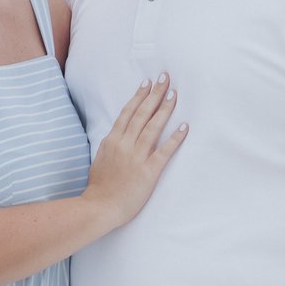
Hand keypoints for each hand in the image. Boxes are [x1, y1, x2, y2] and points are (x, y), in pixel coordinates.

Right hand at [85, 74, 188, 224]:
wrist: (99, 208)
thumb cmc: (100, 187)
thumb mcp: (100, 159)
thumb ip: (111, 145)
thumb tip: (118, 134)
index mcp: (112, 141)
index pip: (128, 113)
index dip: (139, 96)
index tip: (147, 83)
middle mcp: (124, 145)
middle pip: (142, 114)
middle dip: (154, 94)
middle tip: (165, 78)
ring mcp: (136, 157)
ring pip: (153, 127)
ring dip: (164, 109)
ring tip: (174, 94)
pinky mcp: (148, 171)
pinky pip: (164, 151)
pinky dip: (175, 138)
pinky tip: (185, 126)